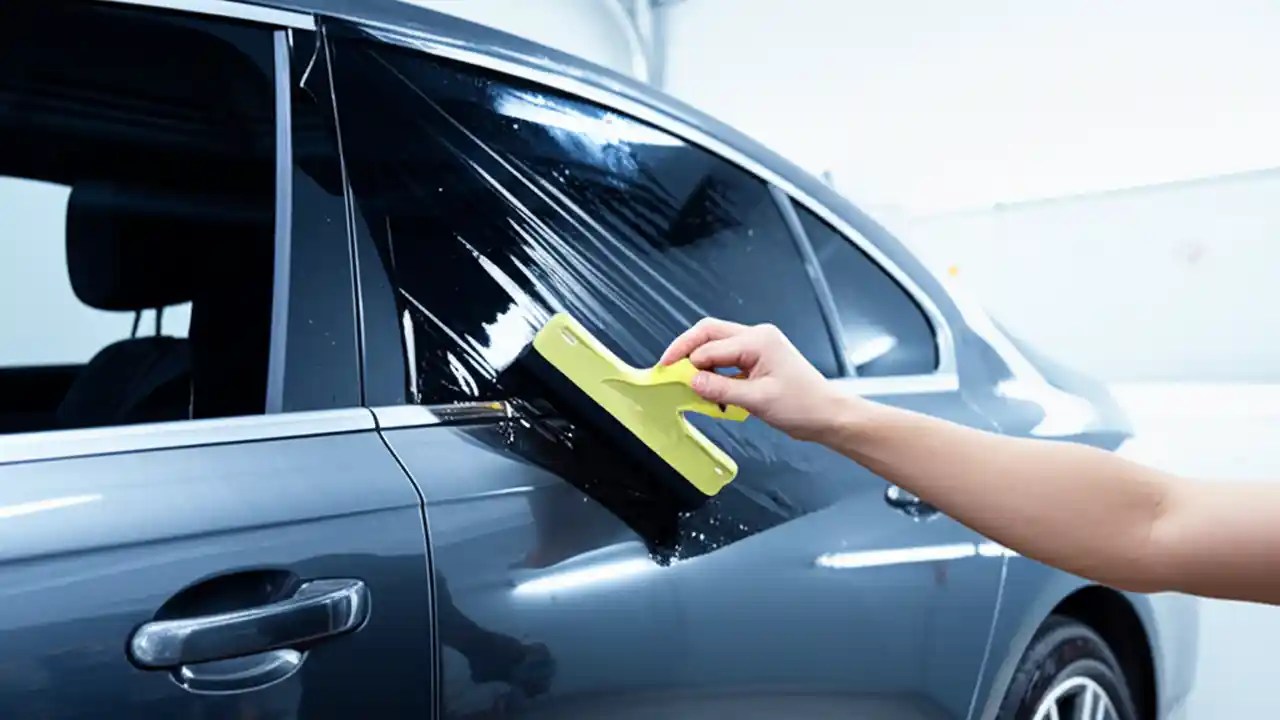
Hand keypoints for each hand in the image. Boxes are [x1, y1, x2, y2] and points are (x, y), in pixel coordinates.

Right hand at [660, 317, 849, 440]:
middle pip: (709, 333)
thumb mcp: (758, 400)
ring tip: (686, 382)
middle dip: (685, 349)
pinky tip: (709, 389)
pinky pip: (727, 358)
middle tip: (666, 366)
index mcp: (758, 340)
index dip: (687, 361)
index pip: (711, 347)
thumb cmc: (803, 406)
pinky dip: (714, 372)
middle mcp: (757, 337)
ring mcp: (758, 346)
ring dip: (700, 362)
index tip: (668, 375)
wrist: (828, 415)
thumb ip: (721, 389)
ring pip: (716, 345)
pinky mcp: (758, 359)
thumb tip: (692, 380)